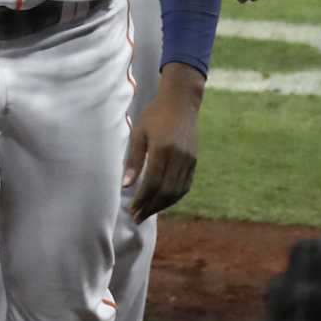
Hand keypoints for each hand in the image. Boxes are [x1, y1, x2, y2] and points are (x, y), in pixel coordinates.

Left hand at [124, 65, 202, 221]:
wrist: (181, 103)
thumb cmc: (154, 116)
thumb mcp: (138, 133)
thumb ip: (133, 159)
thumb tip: (126, 184)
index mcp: (163, 149)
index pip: (153, 182)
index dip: (142, 199)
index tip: (131, 209)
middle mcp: (179, 157)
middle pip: (167, 191)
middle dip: (151, 206)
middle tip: (137, 217)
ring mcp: (190, 160)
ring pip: (178, 191)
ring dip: (162, 205)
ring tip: (147, 212)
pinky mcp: (195, 161)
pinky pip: (186, 185)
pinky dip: (174, 197)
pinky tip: (163, 202)